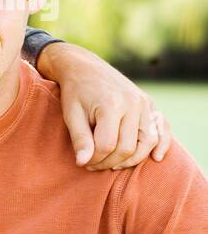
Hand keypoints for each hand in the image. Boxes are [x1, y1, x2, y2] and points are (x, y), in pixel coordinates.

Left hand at [36, 43, 171, 169]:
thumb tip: (82, 163)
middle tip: (94, 166)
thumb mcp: (71, 115)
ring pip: (147, 142)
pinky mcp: (150, 104)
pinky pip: (162, 128)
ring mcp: (145, 103)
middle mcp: (133, 104)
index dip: (95, 159)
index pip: (107, 145)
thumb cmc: (75, 93)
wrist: (85, 68)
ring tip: (113, 165)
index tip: (83, 163)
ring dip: (132, 159)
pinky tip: (155, 158)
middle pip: (128, 147)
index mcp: (111, 105)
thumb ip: (79, 139)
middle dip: (110, 162)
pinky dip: (161, 144)